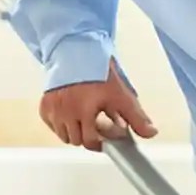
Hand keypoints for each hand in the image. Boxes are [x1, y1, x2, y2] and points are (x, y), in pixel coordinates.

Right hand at [39, 58, 157, 150]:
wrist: (77, 51)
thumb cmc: (97, 71)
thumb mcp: (121, 95)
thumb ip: (136, 117)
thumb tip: (150, 132)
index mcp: (84, 111)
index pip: (91, 141)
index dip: (101, 142)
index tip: (106, 138)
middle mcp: (65, 112)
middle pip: (77, 140)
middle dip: (89, 136)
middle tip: (98, 124)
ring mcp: (53, 109)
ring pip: (63, 135)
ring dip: (75, 131)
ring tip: (85, 118)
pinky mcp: (44, 105)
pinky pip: (52, 125)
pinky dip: (61, 123)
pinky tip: (72, 114)